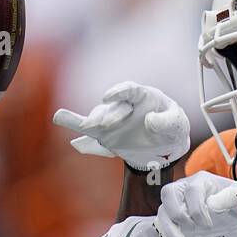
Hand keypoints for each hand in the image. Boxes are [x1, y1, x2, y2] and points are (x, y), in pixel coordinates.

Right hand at [53, 81, 189, 171]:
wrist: (165, 147)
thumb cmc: (172, 129)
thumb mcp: (177, 125)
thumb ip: (167, 121)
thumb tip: (149, 122)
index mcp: (144, 96)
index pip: (130, 89)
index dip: (119, 91)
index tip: (108, 97)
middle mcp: (125, 105)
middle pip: (114, 107)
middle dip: (109, 115)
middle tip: (105, 125)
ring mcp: (113, 119)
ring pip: (99, 117)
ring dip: (93, 122)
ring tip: (89, 128)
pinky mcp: (104, 133)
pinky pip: (86, 128)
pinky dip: (73, 123)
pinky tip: (59, 117)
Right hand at [155, 171, 236, 236]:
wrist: (227, 218)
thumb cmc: (231, 203)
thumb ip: (234, 198)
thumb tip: (215, 204)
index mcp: (201, 181)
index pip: (192, 189)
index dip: (197, 208)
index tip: (207, 225)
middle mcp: (183, 189)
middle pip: (168, 193)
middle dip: (177, 214)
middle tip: (191, 229)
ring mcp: (175, 204)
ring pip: (162, 213)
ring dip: (170, 233)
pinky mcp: (172, 220)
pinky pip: (166, 230)